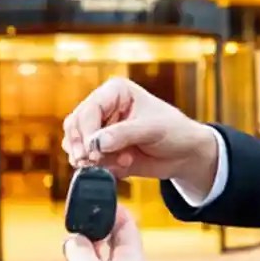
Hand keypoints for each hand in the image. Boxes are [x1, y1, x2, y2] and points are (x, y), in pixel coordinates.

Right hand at [52, 206, 148, 260]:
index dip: (118, 213)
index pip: (130, 230)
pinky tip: (74, 260)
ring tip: (77, 236)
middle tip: (87, 217)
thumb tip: (78, 241)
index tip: (106, 201)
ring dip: (93, 249)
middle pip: (120, 246)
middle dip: (103, 231)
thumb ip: (82, 246)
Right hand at [62, 76, 217, 194]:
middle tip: (93, 162)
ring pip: (76, 144)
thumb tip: (95, 143)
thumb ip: (123, 134)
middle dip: (83, 147)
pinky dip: (99, 168)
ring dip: (92, 159)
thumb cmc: (174, 131)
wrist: (185, 154)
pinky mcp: (102, 151)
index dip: (87, 131)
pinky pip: (88, 161)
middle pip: (75, 126)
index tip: (92, 151)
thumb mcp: (152, 129)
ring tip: (120, 162)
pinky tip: (122, 167)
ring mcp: (101, 131)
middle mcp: (104, 109)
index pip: (89, 109)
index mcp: (115, 92)